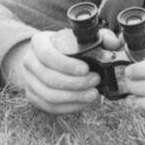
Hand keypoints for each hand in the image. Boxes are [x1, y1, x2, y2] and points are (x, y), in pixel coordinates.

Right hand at [3, 27, 117, 113]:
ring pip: (49, 95)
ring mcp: (29, 81)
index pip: (47, 55)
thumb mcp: (81, 37)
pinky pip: (49, 107)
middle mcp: (29, 61)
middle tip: (96, 81)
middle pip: (49, 78)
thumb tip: (115, 44)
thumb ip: (100, 38)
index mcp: (38, 43)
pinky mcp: (33, 96)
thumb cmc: (66, 47)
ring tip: (93, 94)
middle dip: (75, 83)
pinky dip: (68, 107)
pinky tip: (83, 102)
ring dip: (73, 97)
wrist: (45, 58)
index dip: (67, 65)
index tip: (86, 69)